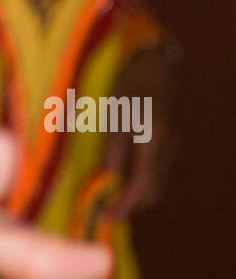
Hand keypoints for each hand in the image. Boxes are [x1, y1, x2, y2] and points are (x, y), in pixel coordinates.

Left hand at [103, 46, 175, 218]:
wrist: (154, 61)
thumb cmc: (129, 81)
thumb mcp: (115, 113)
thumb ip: (113, 148)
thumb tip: (108, 178)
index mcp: (154, 140)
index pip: (142, 185)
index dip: (124, 205)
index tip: (106, 216)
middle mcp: (168, 146)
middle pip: (153, 190)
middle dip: (130, 204)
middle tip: (104, 209)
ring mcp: (172, 143)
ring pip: (156, 181)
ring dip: (135, 192)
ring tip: (109, 195)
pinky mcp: (170, 139)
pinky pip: (157, 168)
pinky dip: (140, 178)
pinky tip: (122, 175)